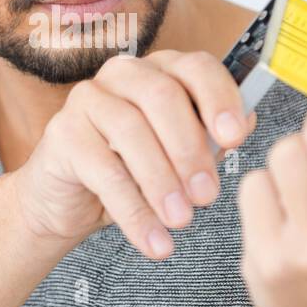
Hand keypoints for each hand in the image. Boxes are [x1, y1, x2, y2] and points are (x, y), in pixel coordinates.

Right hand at [10, 49, 256, 259]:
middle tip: (207, 196)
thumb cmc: (131, 170)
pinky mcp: (62, 133)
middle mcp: (122, 74)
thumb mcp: (178, 156)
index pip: (196, 67)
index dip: (219, 99)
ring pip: (131, 131)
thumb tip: (244, 123)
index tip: (236, 139)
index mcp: (159, 71)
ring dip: (161, 182)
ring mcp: (87, 98)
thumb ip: (210, 138)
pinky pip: (103, 171)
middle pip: (162, 97)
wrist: (70, 201)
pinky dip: (133, 210)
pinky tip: (152, 239)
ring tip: (181, 220)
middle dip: (190, 150)